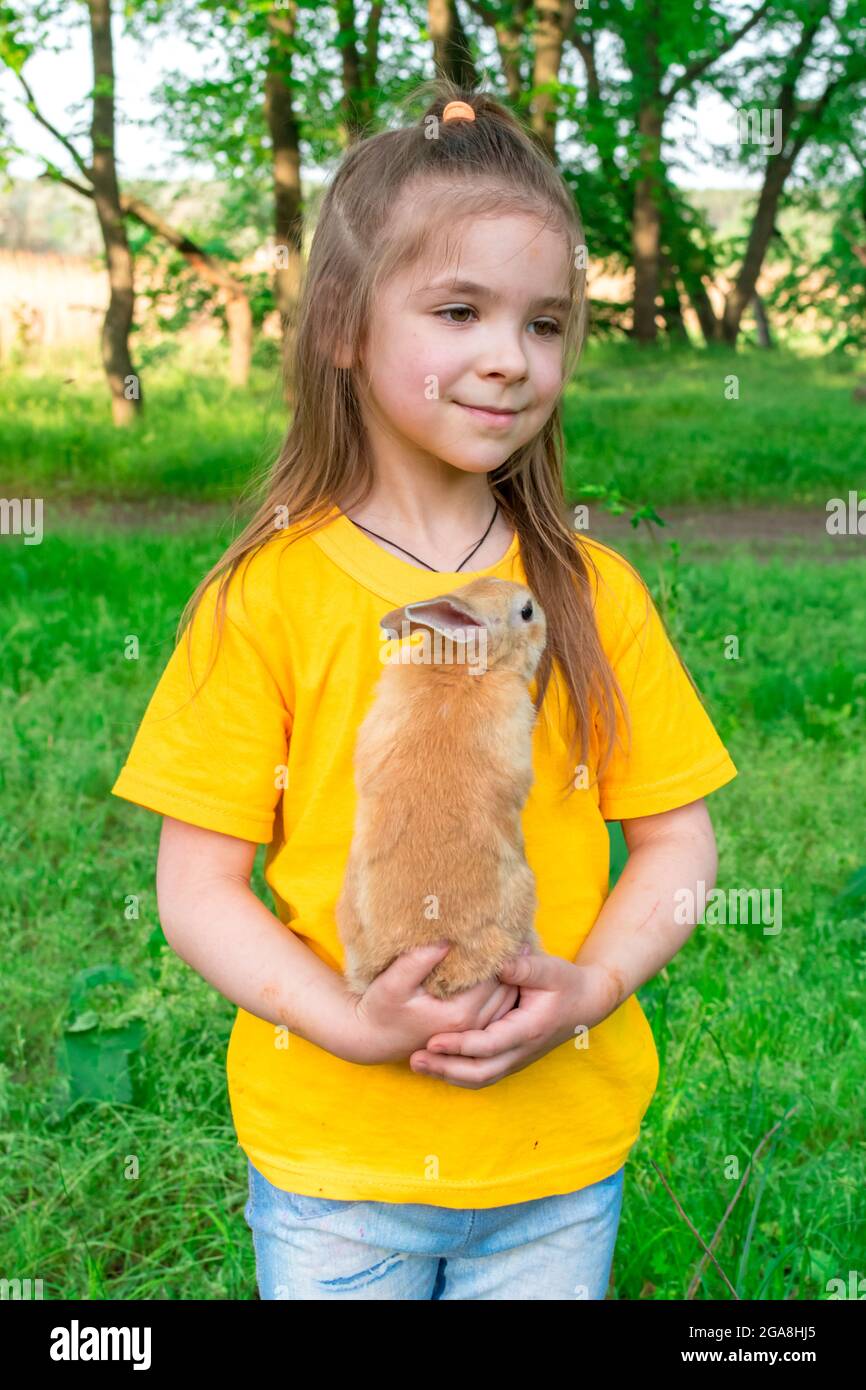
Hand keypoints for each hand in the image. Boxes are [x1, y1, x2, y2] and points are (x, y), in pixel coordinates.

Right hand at [349, 943, 519, 1064]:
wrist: (374, 1038)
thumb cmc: (381, 1008)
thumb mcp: (393, 982)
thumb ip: (419, 961)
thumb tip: (446, 938)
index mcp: (459, 1013)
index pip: (494, 975)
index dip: (500, 949)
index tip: (506, 923)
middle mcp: (473, 1025)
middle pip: (507, 987)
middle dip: (511, 960)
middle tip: (518, 930)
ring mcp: (475, 1030)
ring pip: (509, 998)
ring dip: (513, 974)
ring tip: (517, 945)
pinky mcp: (473, 1030)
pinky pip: (501, 1007)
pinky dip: (507, 987)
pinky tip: (505, 966)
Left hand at [408, 949, 613, 1088]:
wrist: (587, 1004)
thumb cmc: (567, 983)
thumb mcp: (549, 970)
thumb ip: (522, 967)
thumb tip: (495, 963)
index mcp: (528, 1030)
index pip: (489, 1045)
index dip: (460, 1045)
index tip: (432, 1040)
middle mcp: (521, 1051)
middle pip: (480, 1072)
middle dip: (446, 1068)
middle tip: (414, 1059)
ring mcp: (517, 1059)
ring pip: (480, 1079)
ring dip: (448, 1075)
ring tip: (417, 1064)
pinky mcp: (512, 1059)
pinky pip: (482, 1074)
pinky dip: (458, 1074)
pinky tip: (436, 1065)